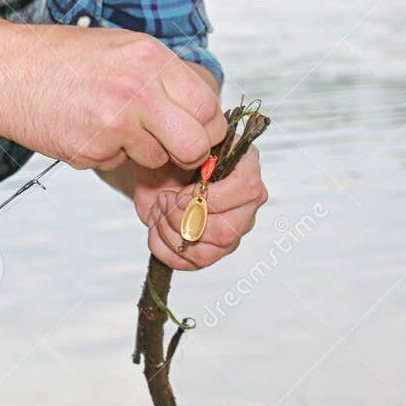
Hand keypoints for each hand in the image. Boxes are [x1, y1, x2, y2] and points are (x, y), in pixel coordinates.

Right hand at [0, 24, 227, 171]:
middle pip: (196, 145)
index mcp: (151, 58)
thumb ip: (163, 76)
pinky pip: (119, 164)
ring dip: (142, 152)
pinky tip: (86, 128)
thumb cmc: (61, 57)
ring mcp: (115, 124)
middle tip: (170, 145)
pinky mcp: (92, 150)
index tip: (195, 129)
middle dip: (188, 153)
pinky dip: (108, 154)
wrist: (4, 71)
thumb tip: (200, 109)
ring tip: (112, 124)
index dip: (206, 125)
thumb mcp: (123, 48)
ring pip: (157, 159)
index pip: (209, 107)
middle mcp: (139, 90)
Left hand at [134, 144, 267, 270]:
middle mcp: (248, 202)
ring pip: (208, 252)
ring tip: (159, 213)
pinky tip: (158, 229)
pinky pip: (193, 263)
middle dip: (182, 220)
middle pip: (226, 231)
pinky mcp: (216, 249)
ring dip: (171, 234)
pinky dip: (165, 249)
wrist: (156, 174)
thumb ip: (191, 144)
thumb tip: (196, 152)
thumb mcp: (177, 142)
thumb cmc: (172, 156)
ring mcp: (235, 228)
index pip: (247, 189)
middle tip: (163, 201)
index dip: (209, 197)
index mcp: (246, 167)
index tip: (180, 193)